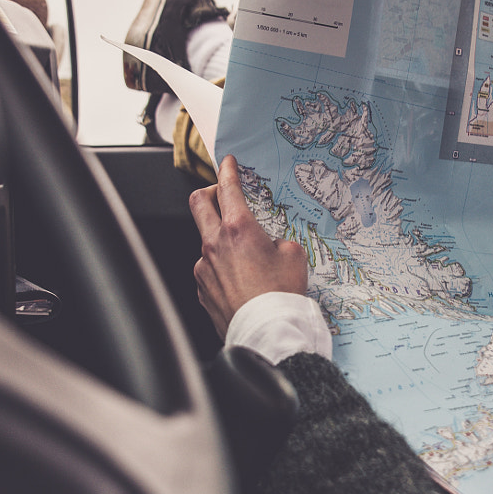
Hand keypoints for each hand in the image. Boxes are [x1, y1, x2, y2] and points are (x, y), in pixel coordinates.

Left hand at [190, 155, 309, 337]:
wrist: (268, 331)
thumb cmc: (281, 295)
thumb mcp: (293, 256)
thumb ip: (278, 241)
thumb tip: (271, 246)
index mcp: (238, 228)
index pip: (227, 188)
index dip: (227, 170)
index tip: (227, 163)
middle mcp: (215, 243)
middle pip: (199, 203)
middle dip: (208, 191)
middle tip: (220, 193)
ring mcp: (204, 266)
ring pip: (206, 240)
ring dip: (220, 240)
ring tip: (243, 257)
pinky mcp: (202, 287)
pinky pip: (208, 269)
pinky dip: (221, 269)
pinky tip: (239, 282)